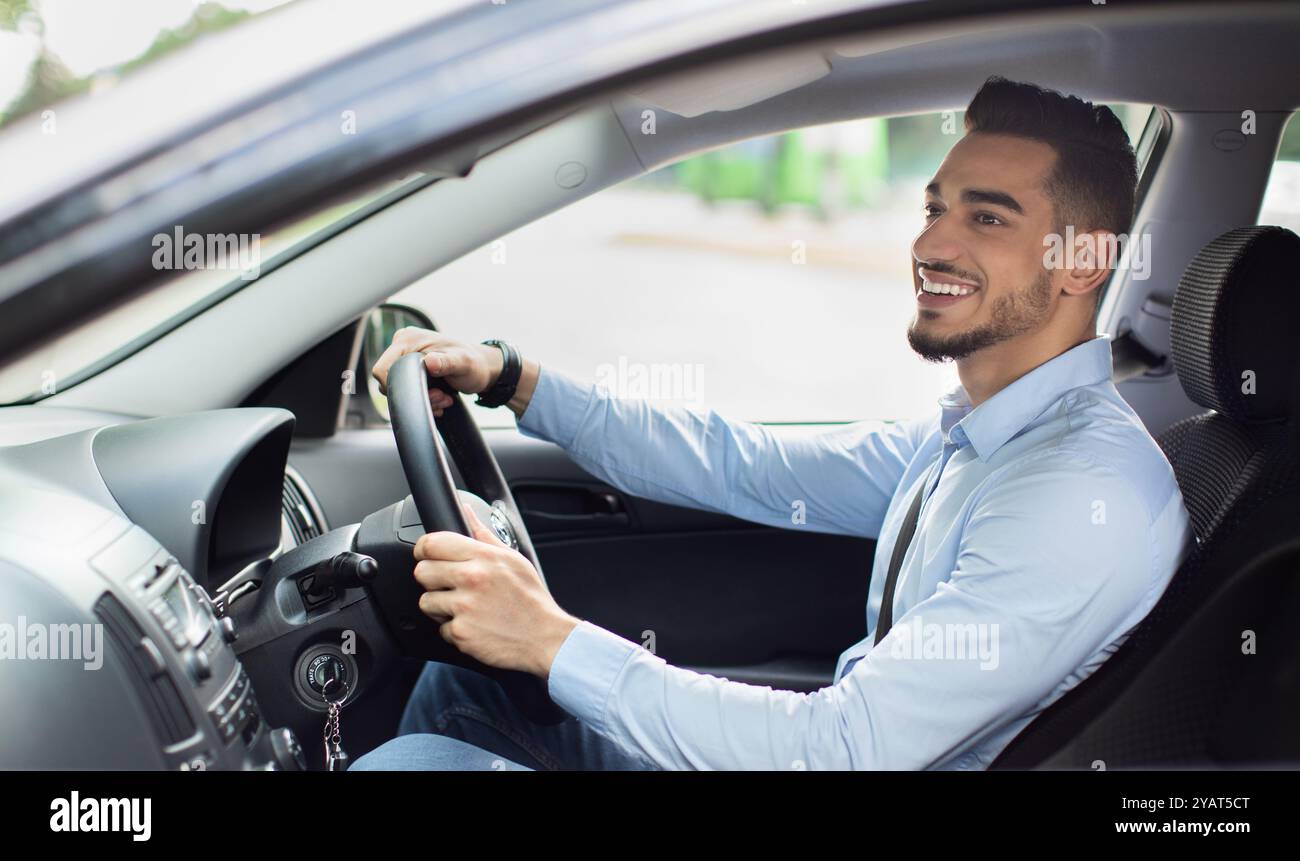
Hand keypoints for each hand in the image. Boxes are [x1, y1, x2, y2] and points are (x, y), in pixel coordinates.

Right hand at [370, 327, 502, 416]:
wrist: (481, 367)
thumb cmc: (473, 363)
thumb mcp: (463, 363)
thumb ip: (447, 362)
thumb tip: (430, 362)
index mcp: (408, 339)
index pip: (382, 368)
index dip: (396, 386)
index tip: (422, 394)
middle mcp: (403, 347)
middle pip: (390, 380)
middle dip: (415, 395)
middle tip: (441, 397)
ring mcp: (406, 359)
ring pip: (399, 388)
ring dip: (422, 399)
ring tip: (445, 398)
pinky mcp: (411, 370)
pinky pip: (407, 390)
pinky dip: (423, 400)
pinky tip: (441, 401)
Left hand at [413, 503, 579, 677]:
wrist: (545, 638)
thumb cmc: (531, 599)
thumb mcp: (514, 559)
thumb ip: (485, 534)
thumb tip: (467, 512)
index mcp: (484, 557)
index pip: (432, 543)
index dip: (424, 549)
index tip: (427, 555)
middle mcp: (472, 578)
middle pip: (422, 571)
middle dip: (432, 579)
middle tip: (449, 585)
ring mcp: (464, 607)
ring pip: (426, 601)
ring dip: (440, 607)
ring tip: (464, 608)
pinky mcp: (461, 633)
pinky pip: (441, 629)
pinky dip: (455, 630)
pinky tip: (473, 626)